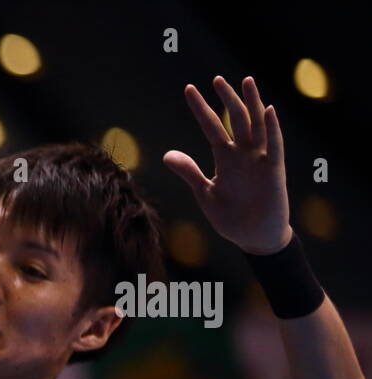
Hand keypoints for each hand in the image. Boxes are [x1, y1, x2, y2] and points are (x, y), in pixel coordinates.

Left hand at [163, 75, 290, 254]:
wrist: (254, 238)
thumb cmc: (231, 216)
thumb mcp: (205, 193)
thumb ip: (189, 172)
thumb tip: (167, 154)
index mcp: (226, 158)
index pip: (212, 127)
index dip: (201, 109)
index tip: (189, 89)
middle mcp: (243, 154)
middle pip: (236, 118)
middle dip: (226, 99)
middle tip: (217, 79)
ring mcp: (260, 160)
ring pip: (257, 124)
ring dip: (252, 103)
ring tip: (245, 81)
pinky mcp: (273, 170)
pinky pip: (274, 145)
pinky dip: (272, 128)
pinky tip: (269, 109)